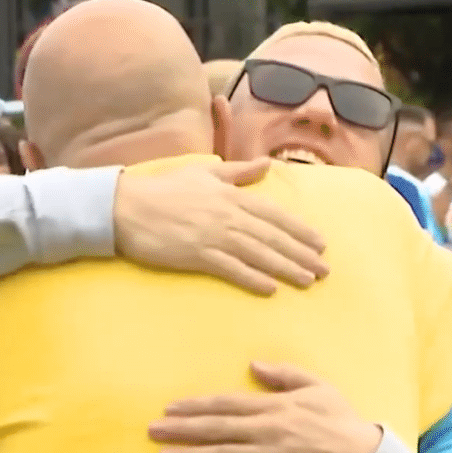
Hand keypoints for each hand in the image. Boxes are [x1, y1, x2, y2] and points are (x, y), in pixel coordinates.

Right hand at [114, 158, 327, 295]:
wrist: (127, 207)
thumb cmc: (164, 189)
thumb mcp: (204, 174)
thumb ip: (238, 172)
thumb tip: (266, 164)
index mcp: (231, 196)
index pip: (274, 214)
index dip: (299, 230)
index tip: (320, 243)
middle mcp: (228, 215)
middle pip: (272, 237)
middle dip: (301, 254)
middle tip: (324, 270)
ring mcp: (213, 235)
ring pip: (259, 254)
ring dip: (286, 268)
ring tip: (307, 281)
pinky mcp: (197, 255)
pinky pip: (232, 268)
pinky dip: (253, 278)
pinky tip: (270, 288)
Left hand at [148, 362, 382, 452]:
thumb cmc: (340, 421)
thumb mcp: (316, 387)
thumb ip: (284, 374)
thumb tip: (253, 364)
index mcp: (273, 407)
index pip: (226, 404)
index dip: (196, 406)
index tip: (171, 408)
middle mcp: (266, 431)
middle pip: (216, 429)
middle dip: (182, 429)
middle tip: (153, 430)